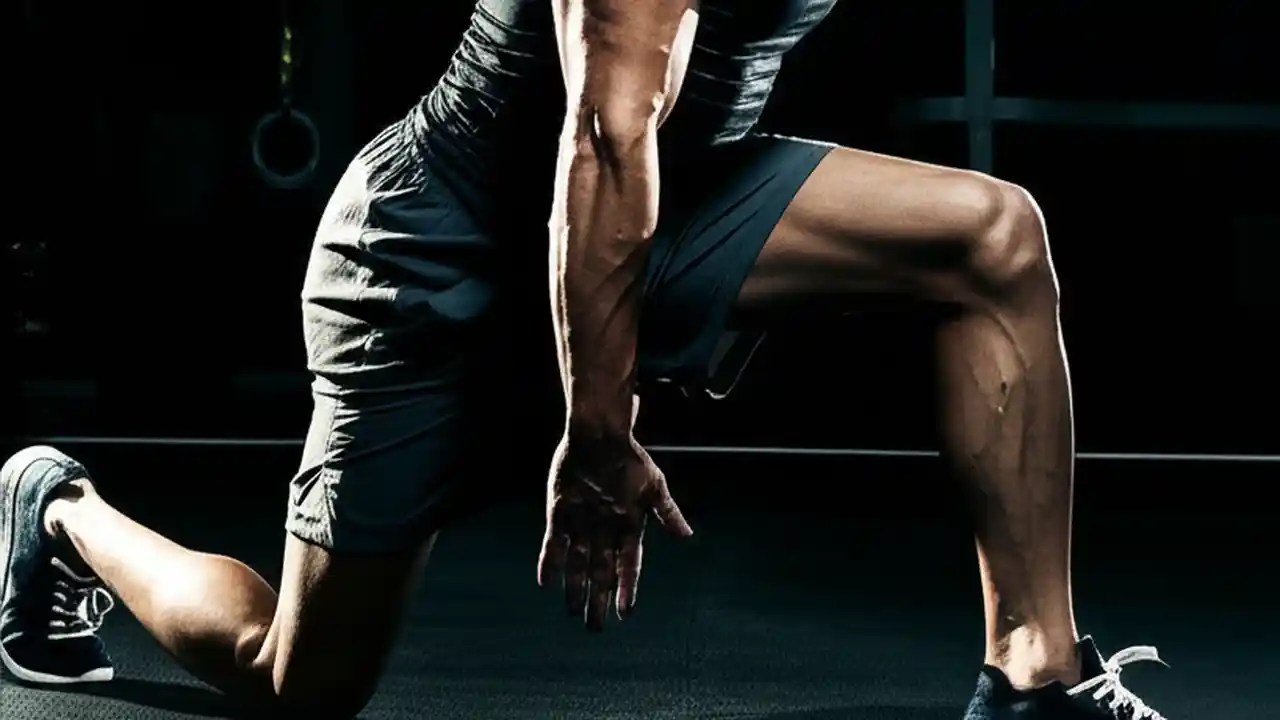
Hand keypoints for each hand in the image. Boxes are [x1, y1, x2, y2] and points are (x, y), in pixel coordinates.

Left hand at [538, 431, 691, 630]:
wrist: (599, 435)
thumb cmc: (630, 459)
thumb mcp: (654, 486)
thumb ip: (668, 513)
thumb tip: (688, 535)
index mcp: (628, 527)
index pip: (629, 565)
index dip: (627, 589)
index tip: (626, 612)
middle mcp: (603, 530)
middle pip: (601, 571)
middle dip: (598, 599)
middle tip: (594, 627)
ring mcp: (580, 524)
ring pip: (576, 563)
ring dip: (574, 587)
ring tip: (572, 611)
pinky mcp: (559, 514)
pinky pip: (553, 544)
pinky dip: (550, 563)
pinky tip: (547, 583)